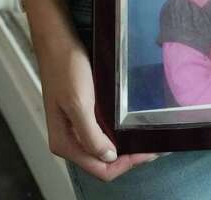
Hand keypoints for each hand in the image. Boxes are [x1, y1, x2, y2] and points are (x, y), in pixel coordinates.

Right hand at [37, 33, 161, 181]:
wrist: (58, 41)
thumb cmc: (66, 69)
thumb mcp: (79, 103)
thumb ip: (90, 135)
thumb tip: (108, 157)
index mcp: (64, 143)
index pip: (99, 168)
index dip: (124, 164)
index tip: (146, 151)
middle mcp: (69, 140)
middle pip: (102, 162)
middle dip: (127, 158)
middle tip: (152, 146)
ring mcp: (75, 127)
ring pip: (103, 148)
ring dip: (124, 147)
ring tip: (146, 138)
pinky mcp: (82, 114)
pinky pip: (102, 133)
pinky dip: (117, 134)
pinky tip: (130, 127)